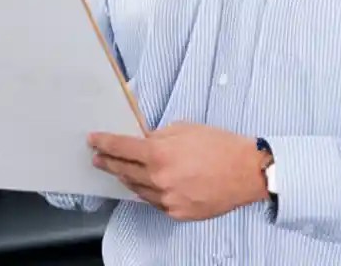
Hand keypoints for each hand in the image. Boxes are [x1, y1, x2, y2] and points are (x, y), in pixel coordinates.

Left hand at [88, 122, 267, 220]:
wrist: (247, 172)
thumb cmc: (220, 146)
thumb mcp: (185, 128)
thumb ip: (158, 136)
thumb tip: (142, 141)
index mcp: (159, 154)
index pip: (121, 148)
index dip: (104, 143)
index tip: (93, 141)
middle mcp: (159, 179)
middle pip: (124, 170)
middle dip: (108, 162)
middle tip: (98, 157)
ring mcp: (167, 199)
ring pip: (137, 188)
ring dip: (125, 178)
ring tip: (118, 170)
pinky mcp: (178, 212)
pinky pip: (154, 201)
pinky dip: (146, 192)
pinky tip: (142, 186)